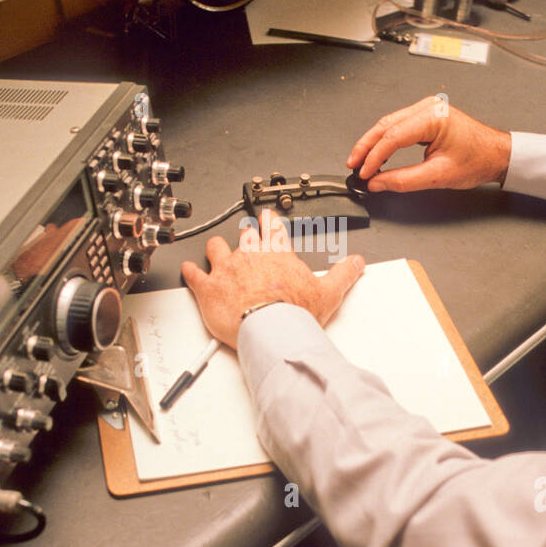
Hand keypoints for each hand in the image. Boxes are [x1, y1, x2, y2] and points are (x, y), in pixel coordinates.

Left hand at [181, 208, 365, 348]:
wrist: (270, 329)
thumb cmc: (295, 312)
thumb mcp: (328, 293)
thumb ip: (344, 274)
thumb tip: (357, 263)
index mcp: (277, 253)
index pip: (272, 226)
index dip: (268, 220)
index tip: (266, 217)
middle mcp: (250, 255)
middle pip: (243, 234)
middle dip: (244, 236)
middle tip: (246, 239)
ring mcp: (226, 269)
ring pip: (216, 247)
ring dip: (216, 248)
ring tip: (216, 250)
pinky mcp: (208, 287)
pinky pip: (194, 274)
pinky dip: (190, 271)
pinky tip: (188, 270)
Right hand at [346, 96, 512, 191]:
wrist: (496, 155)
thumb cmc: (478, 160)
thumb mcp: (438, 176)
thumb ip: (403, 180)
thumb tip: (377, 182)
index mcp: (434, 116)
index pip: (393, 136)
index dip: (374, 157)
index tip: (364, 172)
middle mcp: (429, 107)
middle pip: (385, 125)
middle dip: (366, 147)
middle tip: (353, 165)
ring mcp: (426, 108)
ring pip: (388, 124)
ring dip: (373, 143)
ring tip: (361, 161)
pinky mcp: (425, 115)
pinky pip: (397, 125)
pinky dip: (385, 140)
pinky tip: (377, 153)